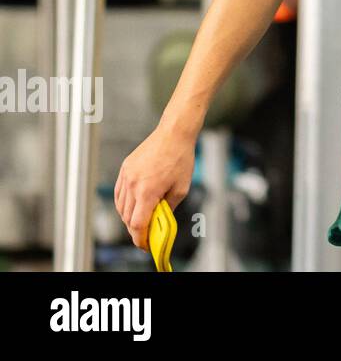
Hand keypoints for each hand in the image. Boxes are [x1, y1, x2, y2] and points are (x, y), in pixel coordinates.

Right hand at [115, 125, 195, 249]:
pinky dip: (123, 203)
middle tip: (146, 234)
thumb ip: (168, 208)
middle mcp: (133, 185)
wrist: (173, 134)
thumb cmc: (181, 159)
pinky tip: (132, 205)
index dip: (140, 239)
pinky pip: (118, 193)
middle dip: (136, 229)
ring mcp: (126, 177)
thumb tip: (160, 222)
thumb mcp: (181, 188)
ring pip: (120, 207)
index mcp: (148, 192)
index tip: (145, 245)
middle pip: (127, 218)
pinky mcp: (124, 169)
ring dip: (129, 217)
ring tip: (142, 218)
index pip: (137, 224)